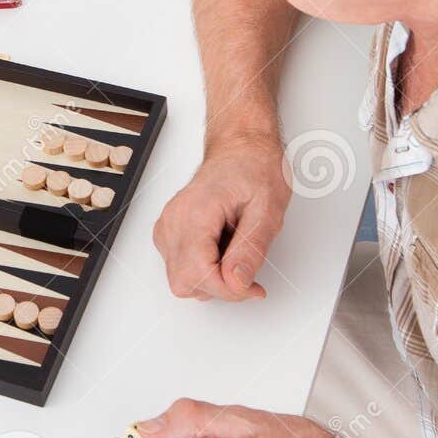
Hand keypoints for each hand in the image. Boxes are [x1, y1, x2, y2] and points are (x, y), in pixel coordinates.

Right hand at [151, 133, 288, 299]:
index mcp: (196, 212)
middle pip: (184, 282)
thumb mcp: (268, 210)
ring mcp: (168, 225)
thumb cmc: (255, 169)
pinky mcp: (169, 231)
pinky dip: (203, 268)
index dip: (229, 290)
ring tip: (235, 251)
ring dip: (212, 278)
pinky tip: (222, 250)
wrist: (241, 147)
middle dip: (220, 287)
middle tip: (247, 272)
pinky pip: (180, 267)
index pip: (197, 274)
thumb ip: (251, 249)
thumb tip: (238, 283)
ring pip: (181, 279)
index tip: (253, 285)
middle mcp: (174, 220)